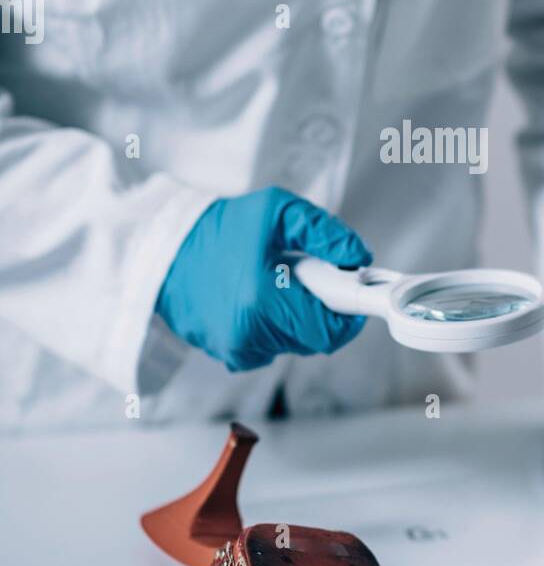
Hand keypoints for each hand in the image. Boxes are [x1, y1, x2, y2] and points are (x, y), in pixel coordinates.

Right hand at [156, 187, 371, 370]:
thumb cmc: (219, 227)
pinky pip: (271, 346)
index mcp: (262, 301)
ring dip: (298, 316)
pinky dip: (275, 326)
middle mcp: (249, 334)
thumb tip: (357, 256)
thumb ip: (323, 231)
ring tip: (277, 281)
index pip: (330, 329)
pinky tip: (258, 297)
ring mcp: (237, 348)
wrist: (165, 250)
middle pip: (316, 338)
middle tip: (311, 275)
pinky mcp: (228, 354)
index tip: (354, 290)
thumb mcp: (276, 211)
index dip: (349, 311)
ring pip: (294, 342)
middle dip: (322, 308)